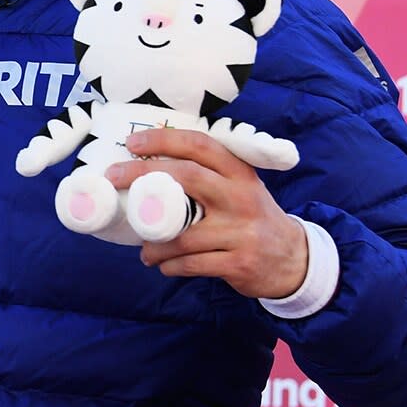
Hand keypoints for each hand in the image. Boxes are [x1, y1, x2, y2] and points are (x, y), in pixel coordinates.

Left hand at [108, 128, 308, 299]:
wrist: (293, 259)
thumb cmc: (250, 218)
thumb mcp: (239, 188)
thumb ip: (206, 176)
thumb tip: (144, 167)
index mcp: (239, 173)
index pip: (201, 145)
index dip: (164, 140)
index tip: (132, 142)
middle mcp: (242, 197)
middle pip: (187, 176)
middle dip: (142, 176)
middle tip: (113, 180)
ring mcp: (242, 231)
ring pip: (182, 233)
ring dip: (152, 242)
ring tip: (145, 249)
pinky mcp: (239, 262)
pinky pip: (191, 263)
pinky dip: (170, 266)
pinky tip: (164, 266)